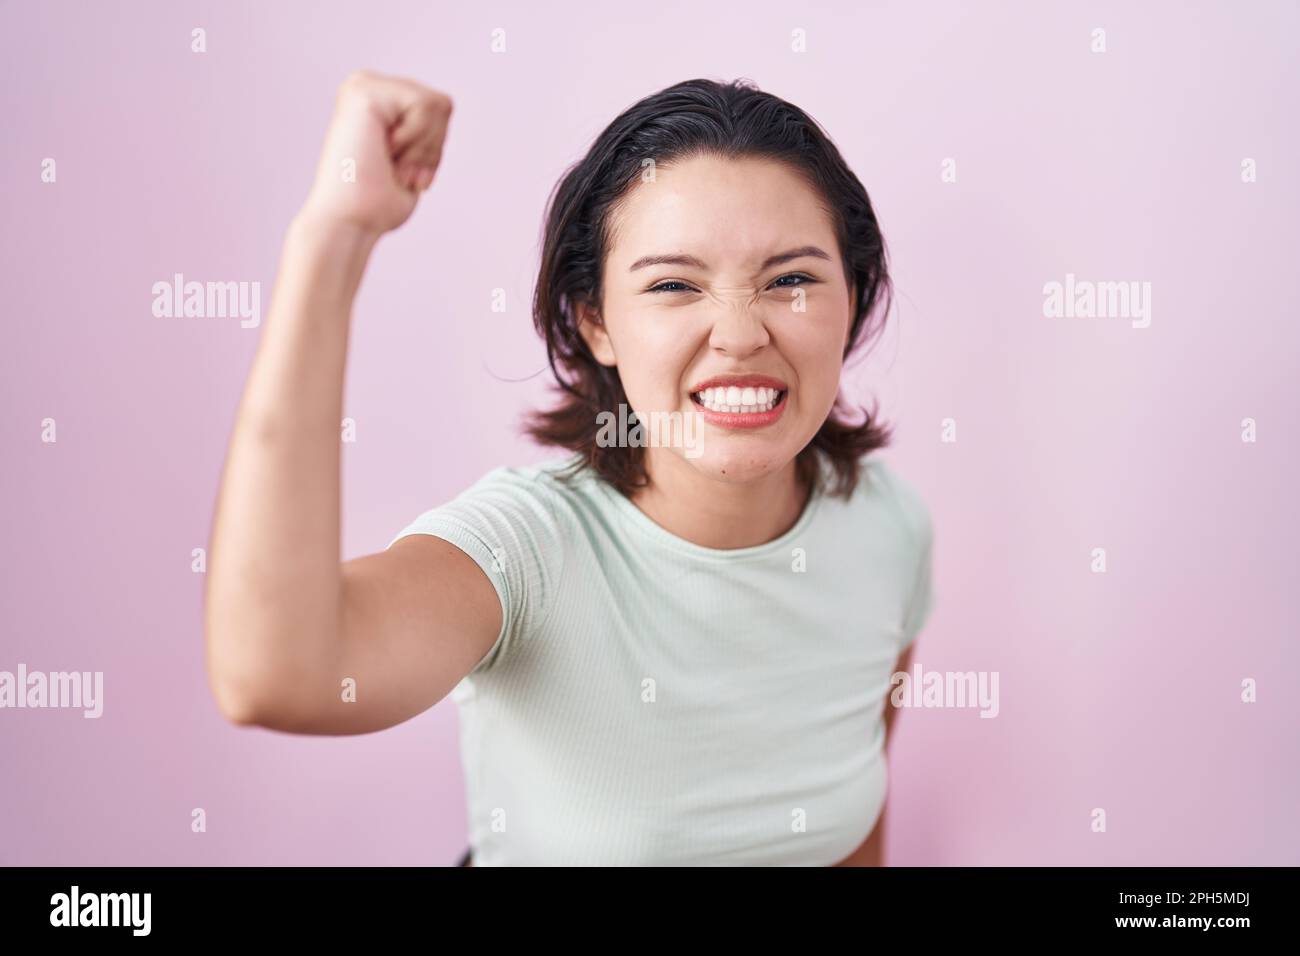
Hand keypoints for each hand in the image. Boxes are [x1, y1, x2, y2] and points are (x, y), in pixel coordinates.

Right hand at [300, 70, 452, 236]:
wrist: (350, 223)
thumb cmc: (377, 204)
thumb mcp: (412, 159)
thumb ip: (424, 129)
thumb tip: (442, 102)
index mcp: (378, 101)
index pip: (440, 109)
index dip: (433, 150)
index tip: (405, 175)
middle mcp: (367, 86)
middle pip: (442, 105)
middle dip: (430, 149)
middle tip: (398, 173)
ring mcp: (363, 85)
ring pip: (436, 105)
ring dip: (421, 148)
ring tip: (391, 165)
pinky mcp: (364, 91)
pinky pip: (425, 105)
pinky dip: (415, 140)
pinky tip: (385, 152)